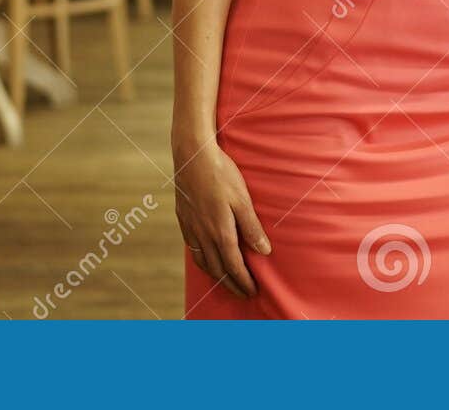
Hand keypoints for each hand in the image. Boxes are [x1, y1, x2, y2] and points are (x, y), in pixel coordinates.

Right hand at [173, 138, 270, 298]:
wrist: (191, 156)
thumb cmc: (221, 174)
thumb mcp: (242, 198)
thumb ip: (252, 227)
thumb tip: (264, 251)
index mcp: (220, 231)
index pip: (234, 266)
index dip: (244, 281)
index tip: (253, 291)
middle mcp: (203, 234)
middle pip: (218, 269)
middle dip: (231, 284)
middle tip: (243, 293)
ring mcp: (191, 228)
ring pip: (202, 262)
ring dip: (216, 276)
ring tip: (226, 281)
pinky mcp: (183, 219)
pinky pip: (192, 249)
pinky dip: (201, 261)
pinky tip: (206, 258)